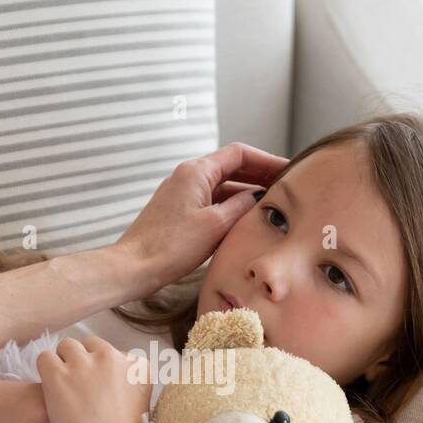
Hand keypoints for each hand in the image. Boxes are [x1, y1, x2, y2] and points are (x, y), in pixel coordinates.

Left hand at [36, 337, 152, 422]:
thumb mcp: (142, 407)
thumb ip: (129, 384)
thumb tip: (111, 379)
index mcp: (138, 366)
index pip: (115, 354)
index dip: (103, 372)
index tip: (100, 392)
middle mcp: (113, 358)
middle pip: (91, 345)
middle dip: (83, 363)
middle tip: (79, 390)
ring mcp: (85, 364)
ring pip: (67, 347)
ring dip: (63, 365)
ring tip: (64, 391)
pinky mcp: (58, 375)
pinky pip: (45, 357)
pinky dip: (45, 372)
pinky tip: (50, 393)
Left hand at [116, 142, 288, 295]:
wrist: (133, 267)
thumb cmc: (170, 247)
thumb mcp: (216, 225)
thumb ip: (241, 206)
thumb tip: (259, 196)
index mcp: (196, 171)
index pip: (239, 154)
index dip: (267, 160)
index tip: (288, 170)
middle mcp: (187, 176)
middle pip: (231, 167)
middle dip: (259, 174)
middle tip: (284, 186)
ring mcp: (181, 193)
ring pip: (221, 185)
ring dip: (245, 191)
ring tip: (269, 203)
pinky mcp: (177, 211)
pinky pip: (210, 200)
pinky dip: (229, 205)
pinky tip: (243, 219)